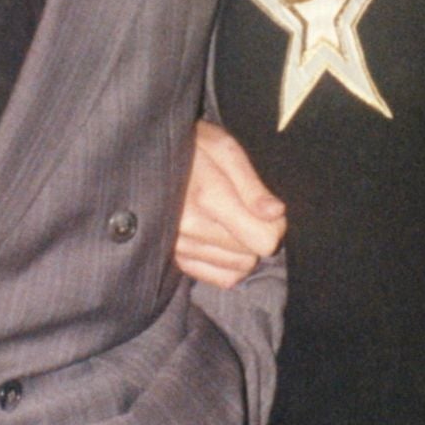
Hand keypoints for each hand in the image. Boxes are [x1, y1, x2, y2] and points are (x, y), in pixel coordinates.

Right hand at [175, 120, 285, 289]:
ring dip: (241, 249)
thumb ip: (252, 185)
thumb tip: (276, 214)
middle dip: (257, 234)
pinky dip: (228, 263)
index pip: (262, 239)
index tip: (265, 208)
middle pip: (251, 255)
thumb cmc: (192, 146)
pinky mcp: (175, 258)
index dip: (274, 225)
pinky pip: (221, 278)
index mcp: (207, 197)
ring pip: (238, 268)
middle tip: (246, 209)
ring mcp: (179, 246)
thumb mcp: (224, 149)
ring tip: (229, 220)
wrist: (148, 157)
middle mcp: (190, 228)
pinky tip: (222, 240)